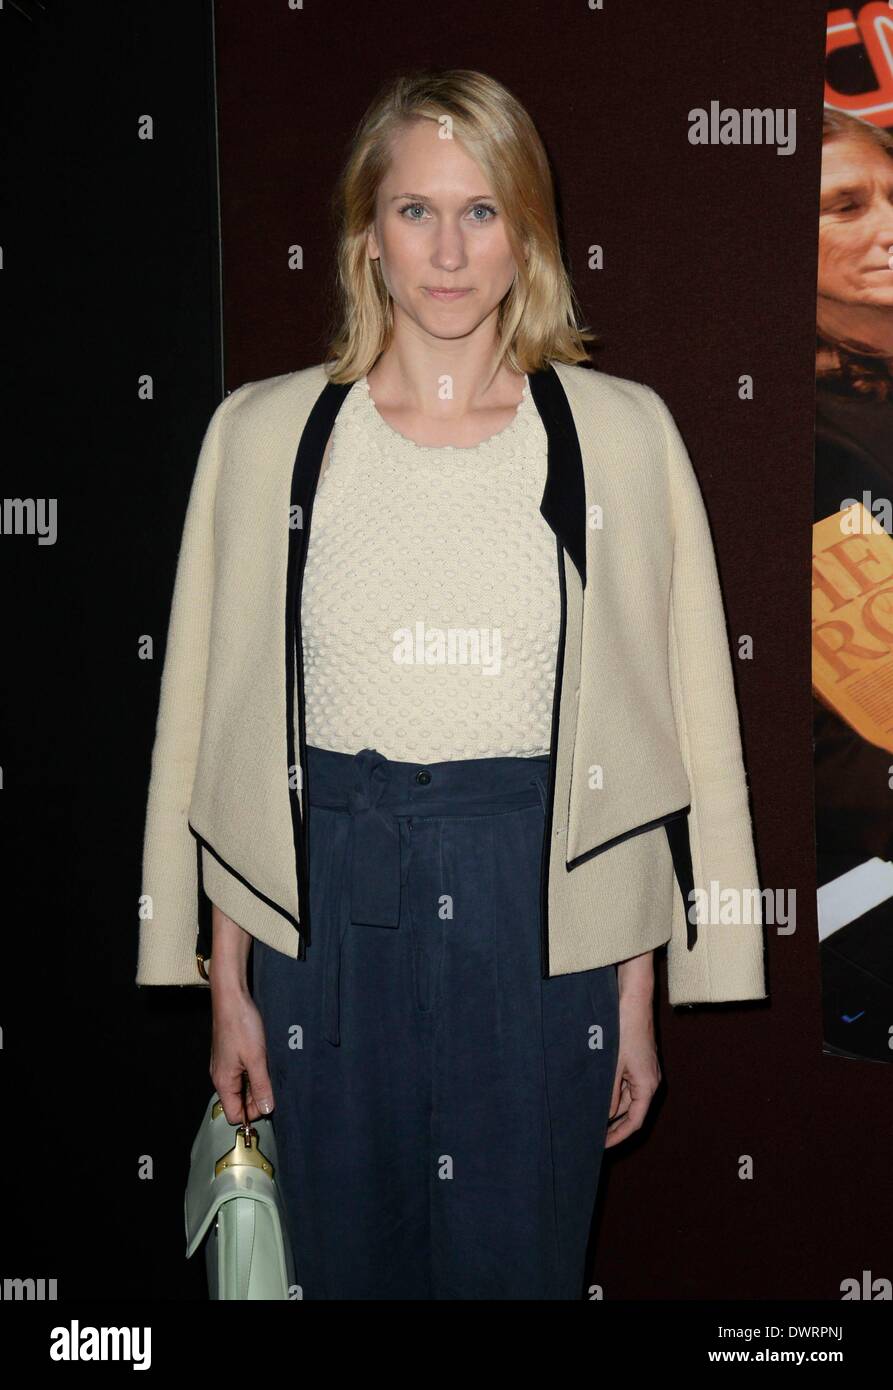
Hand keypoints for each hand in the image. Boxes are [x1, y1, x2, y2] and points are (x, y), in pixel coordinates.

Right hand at [208, 905, 274, 1123]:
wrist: (232, 997)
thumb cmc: (242, 1026)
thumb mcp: (256, 1059)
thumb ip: (261, 1086)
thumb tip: (267, 1110)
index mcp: (223, 1081)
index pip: (235, 1114)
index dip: (253, 1113)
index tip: (271, 1101)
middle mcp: (221, 1076)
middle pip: (239, 1101)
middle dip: (257, 1097)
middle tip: (275, 1082)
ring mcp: (226, 1064)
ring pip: (243, 1085)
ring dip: (258, 1082)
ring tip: (270, 1068)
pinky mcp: (231, 1053)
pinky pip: (243, 1071)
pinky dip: (254, 1070)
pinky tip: (265, 1060)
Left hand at [604, 975, 661, 1147]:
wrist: (633, 1000)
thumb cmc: (625, 1028)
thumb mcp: (613, 1064)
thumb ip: (609, 1092)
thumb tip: (604, 1115)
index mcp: (648, 1085)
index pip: (635, 1121)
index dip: (619, 1136)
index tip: (602, 1145)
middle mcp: (650, 1080)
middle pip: (632, 1112)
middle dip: (614, 1125)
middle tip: (593, 1136)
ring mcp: (645, 1071)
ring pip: (628, 1098)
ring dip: (612, 1109)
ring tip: (591, 1119)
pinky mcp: (638, 1061)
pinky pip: (626, 1084)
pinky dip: (613, 1093)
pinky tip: (597, 1096)